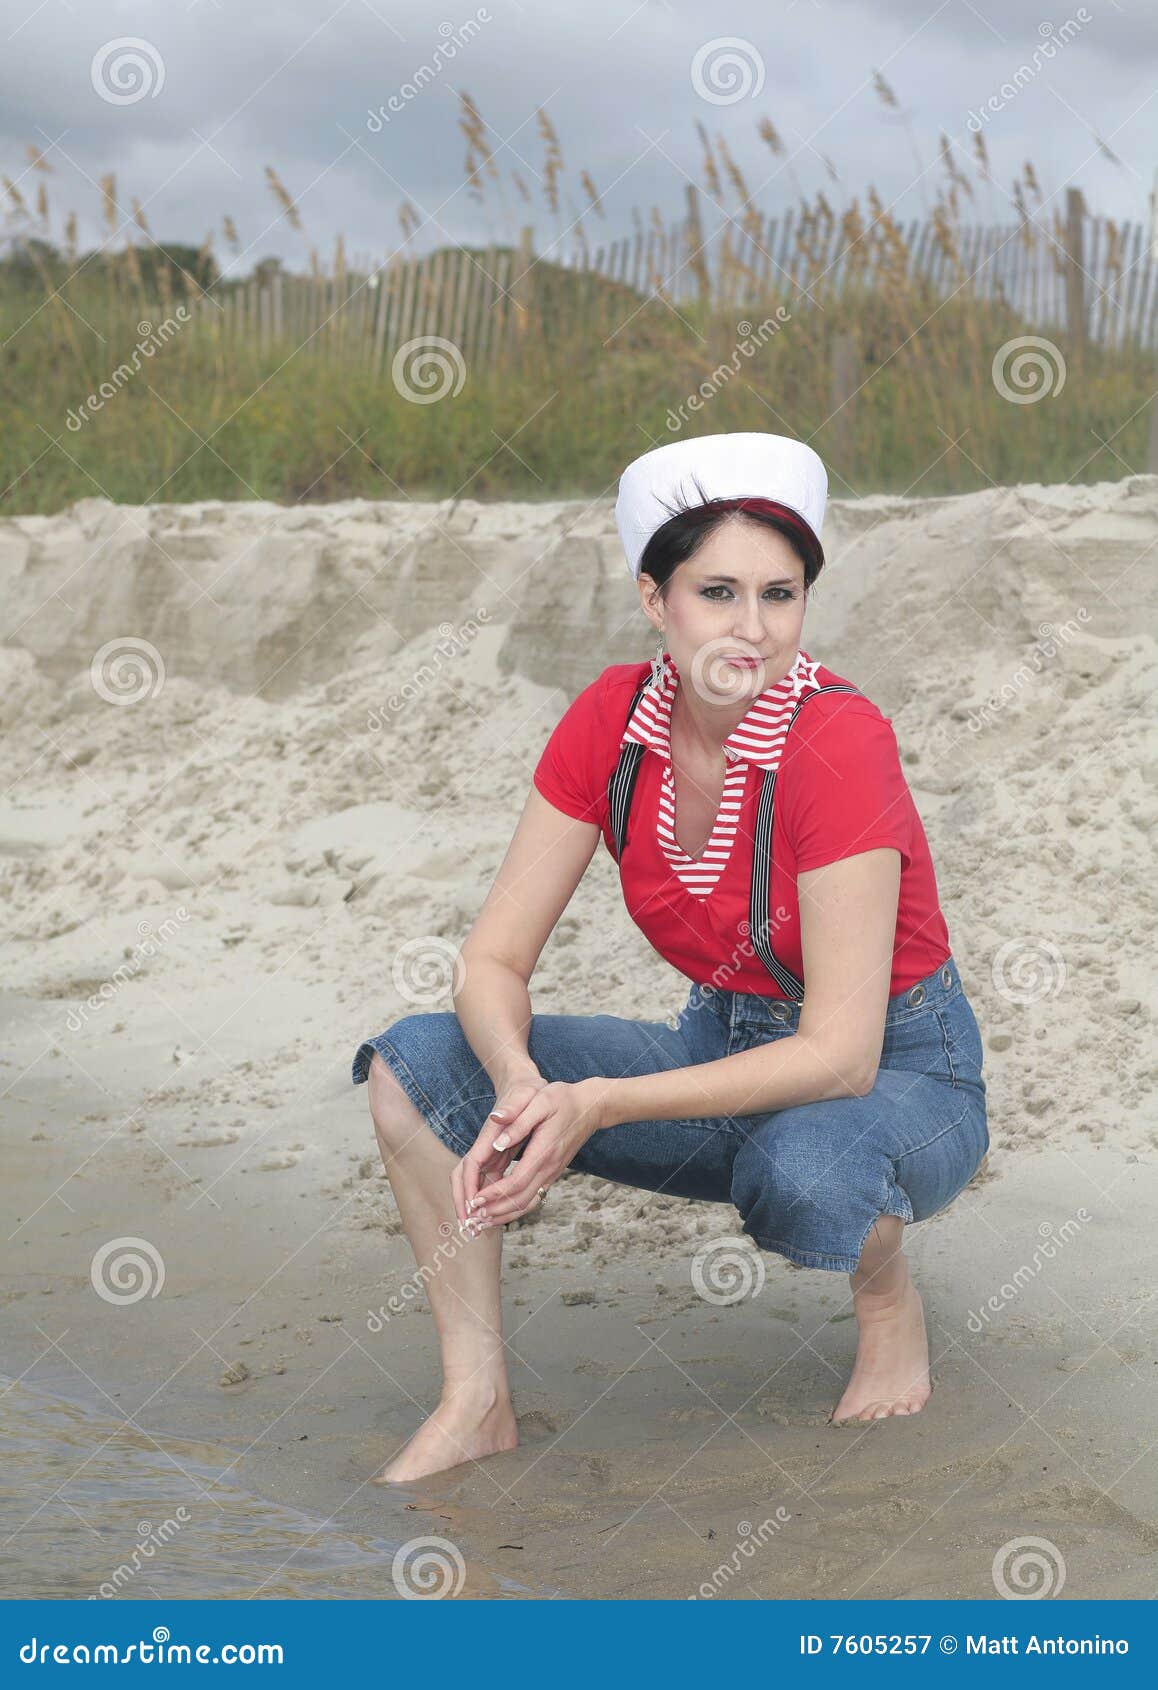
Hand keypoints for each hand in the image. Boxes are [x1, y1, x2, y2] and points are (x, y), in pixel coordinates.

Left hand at [459, 1078, 607, 1227]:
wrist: (591, 1106)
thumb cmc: (563, 1099)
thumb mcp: (540, 1101)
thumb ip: (518, 1121)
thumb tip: (497, 1141)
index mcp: (543, 1151)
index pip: (515, 1182)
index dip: (493, 1195)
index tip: (473, 1201)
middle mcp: (549, 1167)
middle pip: (520, 1200)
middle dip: (494, 1212)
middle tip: (471, 1219)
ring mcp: (552, 1172)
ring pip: (528, 1203)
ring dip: (504, 1215)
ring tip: (482, 1222)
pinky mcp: (552, 1172)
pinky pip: (533, 1197)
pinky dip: (515, 1208)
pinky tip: (500, 1210)